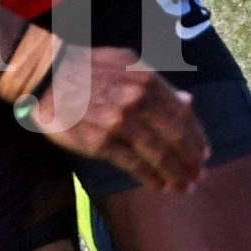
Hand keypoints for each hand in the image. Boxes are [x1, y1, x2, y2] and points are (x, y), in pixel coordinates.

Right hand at [24, 44, 207, 191]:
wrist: (47, 74)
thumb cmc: (87, 66)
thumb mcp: (127, 63)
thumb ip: (158, 83)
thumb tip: (187, 101)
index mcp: (147, 80)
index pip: (182, 115)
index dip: (196, 137)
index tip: (203, 153)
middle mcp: (137, 100)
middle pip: (175, 137)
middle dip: (191, 160)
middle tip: (198, 176)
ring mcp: (119, 122)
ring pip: (158, 154)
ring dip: (176, 174)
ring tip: (184, 187)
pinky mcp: (100, 141)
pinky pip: (133, 164)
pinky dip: (151, 177)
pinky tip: (160, 186)